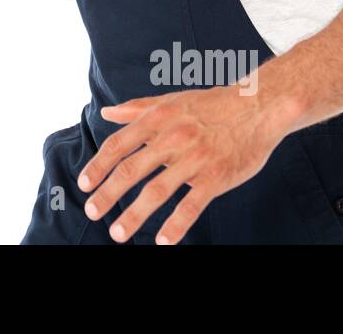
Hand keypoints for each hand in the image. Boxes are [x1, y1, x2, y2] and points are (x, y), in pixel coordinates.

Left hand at [78, 81, 295, 243]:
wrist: (259, 107)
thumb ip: (137, 109)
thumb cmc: (212, 105)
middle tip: (92, 212)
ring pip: (157, 190)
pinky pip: (192, 205)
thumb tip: (106, 113)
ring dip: (134, 214)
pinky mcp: (217, 176)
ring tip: (117, 232)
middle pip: (131, 170)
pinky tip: (163, 241)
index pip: (119, 144)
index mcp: (158, 119)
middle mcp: (172, 137)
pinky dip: (176, 225)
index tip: (84, 185)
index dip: (98, 166)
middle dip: (108, 193)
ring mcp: (195, 158)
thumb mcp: (171, 101)